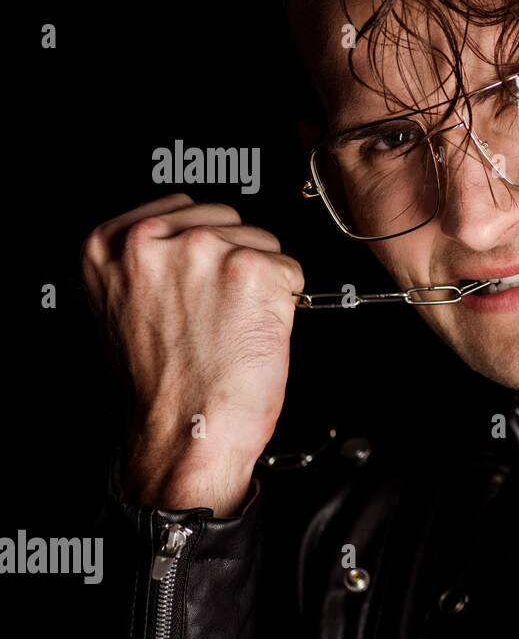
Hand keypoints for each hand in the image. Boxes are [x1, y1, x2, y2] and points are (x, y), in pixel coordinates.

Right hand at [81, 194, 303, 515]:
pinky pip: (290, 270)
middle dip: (234, 259)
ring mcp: (202, 251)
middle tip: (218, 312)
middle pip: (227, 217)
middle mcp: (150, 240)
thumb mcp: (124, 306)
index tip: (201, 279)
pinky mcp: (249, 270)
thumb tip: (187, 238)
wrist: (185, 432)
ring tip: (233, 324)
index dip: (204, 246)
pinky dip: (286, 301)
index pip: (182, 206)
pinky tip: (255, 330)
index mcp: (108, 244)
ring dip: (261, 281)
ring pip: (262, 242)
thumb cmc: (161, 386)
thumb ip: (149, 262)